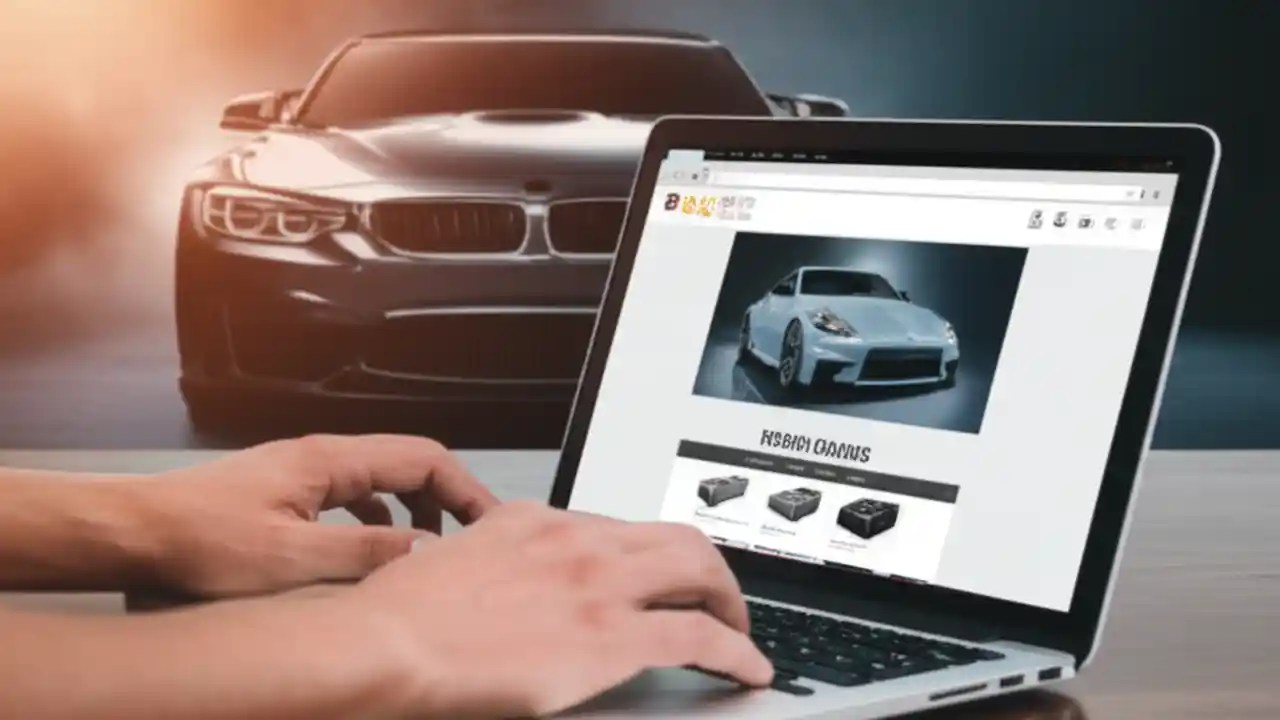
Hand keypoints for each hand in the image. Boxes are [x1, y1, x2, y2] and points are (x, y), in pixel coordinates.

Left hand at [138, 434, 498, 596]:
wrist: (136, 532)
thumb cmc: (197, 539)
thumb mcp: (291, 559)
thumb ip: (363, 553)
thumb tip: (421, 552)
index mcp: (330, 461)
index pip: (424, 459)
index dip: (466, 489)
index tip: (490, 521)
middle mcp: (322, 457)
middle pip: (409, 463)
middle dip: (449, 497)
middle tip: (474, 535)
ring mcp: (305, 471)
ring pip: (382, 481)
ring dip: (415, 511)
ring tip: (431, 552)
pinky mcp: (290, 491)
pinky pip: (354, 496)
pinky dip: (380, 521)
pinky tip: (375, 554)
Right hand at [342, 500, 773, 718]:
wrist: (387, 643)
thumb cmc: (405, 614)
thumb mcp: (457, 561)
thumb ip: (499, 561)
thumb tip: (511, 582)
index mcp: (539, 520)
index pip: (620, 529)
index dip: (652, 558)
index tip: (662, 577)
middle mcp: (579, 541)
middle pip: (676, 538)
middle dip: (710, 568)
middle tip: (720, 597)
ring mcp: (599, 584)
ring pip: (700, 572)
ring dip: (731, 602)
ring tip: (740, 630)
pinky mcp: (612, 637)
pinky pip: (700, 637)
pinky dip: (737, 651)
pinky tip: (747, 668)